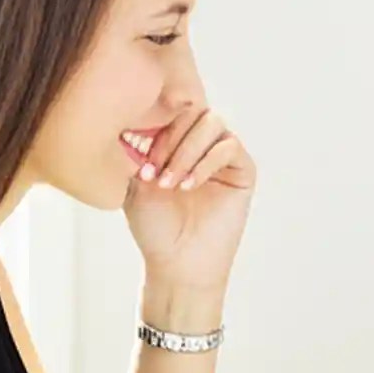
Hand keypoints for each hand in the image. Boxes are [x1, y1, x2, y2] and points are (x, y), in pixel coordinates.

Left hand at [123, 108, 255, 292]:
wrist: (177, 262)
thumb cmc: (155, 228)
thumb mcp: (134, 182)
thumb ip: (136, 148)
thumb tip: (131, 117)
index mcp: (176, 140)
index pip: (171, 110)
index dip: (155, 126)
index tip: (140, 158)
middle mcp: (201, 144)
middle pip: (192, 110)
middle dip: (169, 139)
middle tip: (154, 171)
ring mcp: (223, 155)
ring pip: (212, 123)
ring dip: (186, 151)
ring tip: (170, 182)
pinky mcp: (243, 171)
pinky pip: (229, 147)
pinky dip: (206, 162)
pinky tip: (189, 186)